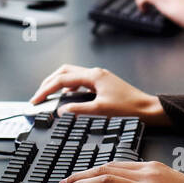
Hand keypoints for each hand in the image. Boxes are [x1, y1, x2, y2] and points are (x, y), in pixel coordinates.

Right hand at [30, 64, 169, 125]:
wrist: (147, 109)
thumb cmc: (129, 109)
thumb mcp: (100, 110)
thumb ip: (78, 109)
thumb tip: (61, 110)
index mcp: (93, 76)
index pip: (62, 79)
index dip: (46, 89)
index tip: (36, 100)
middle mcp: (95, 73)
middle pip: (64, 71)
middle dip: (49, 82)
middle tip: (38, 95)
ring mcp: (99, 78)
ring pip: (72, 75)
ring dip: (58, 83)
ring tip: (49, 95)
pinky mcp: (103, 84)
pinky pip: (80, 81)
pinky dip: (69, 87)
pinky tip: (67, 97)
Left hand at [58, 161, 183, 182]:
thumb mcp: (168, 180)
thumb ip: (148, 178)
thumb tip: (129, 182)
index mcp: (150, 166)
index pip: (114, 163)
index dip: (92, 168)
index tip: (78, 174)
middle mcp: (146, 174)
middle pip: (106, 169)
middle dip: (81, 175)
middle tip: (64, 182)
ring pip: (108, 182)